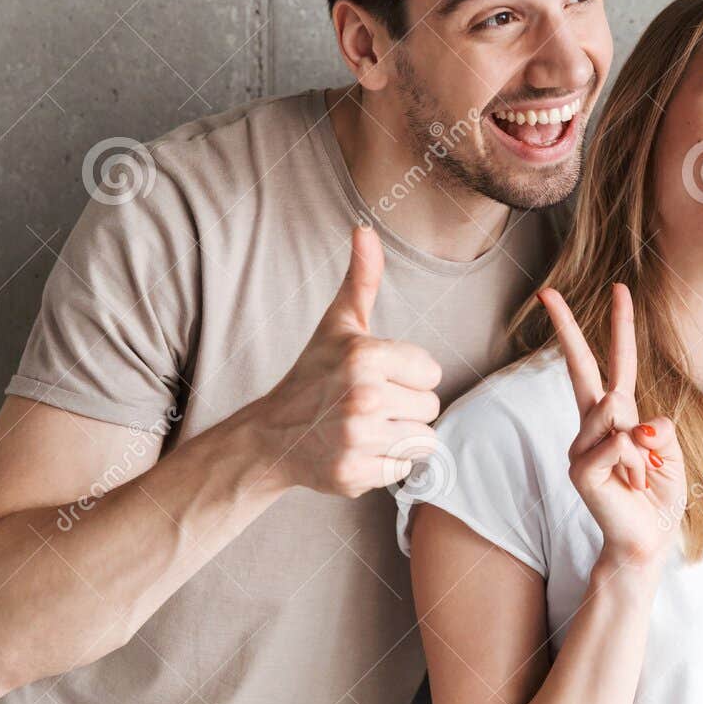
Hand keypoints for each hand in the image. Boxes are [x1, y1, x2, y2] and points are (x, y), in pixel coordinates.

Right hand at [245, 225, 442, 496]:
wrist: (271, 435)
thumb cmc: (313, 375)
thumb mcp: (338, 324)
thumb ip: (362, 278)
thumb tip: (365, 229)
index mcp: (365, 356)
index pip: (431, 373)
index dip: (410, 376)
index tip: (379, 377)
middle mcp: (362, 397)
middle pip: (430, 408)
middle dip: (406, 408)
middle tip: (369, 405)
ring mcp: (356, 439)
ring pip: (422, 441)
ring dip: (400, 437)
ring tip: (367, 427)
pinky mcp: (354, 474)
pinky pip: (403, 470)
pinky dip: (386, 464)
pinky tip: (360, 450)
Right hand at [538, 283, 684, 570]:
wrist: (649, 540)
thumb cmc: (658, 496)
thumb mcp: (671, 451)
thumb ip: (657, 426)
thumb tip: (629, 417)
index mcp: (617, 416)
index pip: (615, 363)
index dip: (619, 327)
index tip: (619, 289)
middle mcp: (593, 425)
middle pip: (581, 367)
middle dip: (565, 328)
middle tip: (547, 291)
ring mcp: (581, 445)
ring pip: (617, 412)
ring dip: (644, 444)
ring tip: (641, 474)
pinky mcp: (580, 469)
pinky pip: (616, 444)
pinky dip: (636, 461)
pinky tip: (632, 482)